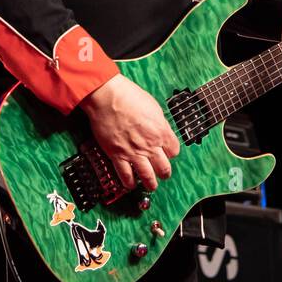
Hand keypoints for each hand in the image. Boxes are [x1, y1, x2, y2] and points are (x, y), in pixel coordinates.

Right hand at [78, 74, 179, 191]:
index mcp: (161, 132)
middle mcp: (150, 145)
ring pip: (148, 177)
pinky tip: (131, 184)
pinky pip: (126, 176)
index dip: (171, 152)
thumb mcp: (154, 107)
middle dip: (165, 172)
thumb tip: (161, 131)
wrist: (108, 98)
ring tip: (151, 185)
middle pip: (164, 168)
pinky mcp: (117, 155)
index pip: (174, 151)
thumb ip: (159, 123)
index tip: (168, 153)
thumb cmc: (129, 97)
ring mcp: (134, 152)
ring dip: (151, 183)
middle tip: (163, 173)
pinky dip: (130, 183)